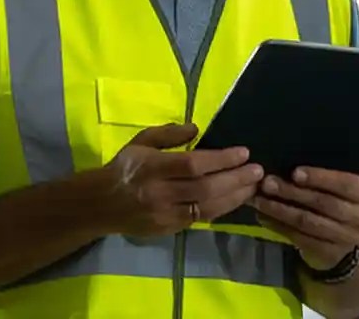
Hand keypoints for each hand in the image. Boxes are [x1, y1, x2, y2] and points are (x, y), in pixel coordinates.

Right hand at [99, 123, 263, 237]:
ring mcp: (164, 215)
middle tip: (258, 171)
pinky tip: (236, 199)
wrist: (100, 205)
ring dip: (235, 197)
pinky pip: (200, 219)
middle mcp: (159, 193)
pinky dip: (221, 209)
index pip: (193, 164)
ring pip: (207, 208)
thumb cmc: (125, 168)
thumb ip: (168, 134)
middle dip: (236, 179)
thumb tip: (197, 128)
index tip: (244, 152)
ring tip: (255, 186)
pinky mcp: (168, 229)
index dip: (221, 159)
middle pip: (205, 188)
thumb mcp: (141, 142)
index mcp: (152, 167)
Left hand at [252, 167, 358, 270]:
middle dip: (292, 192)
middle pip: (324, 203)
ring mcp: (348, 240)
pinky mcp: (329, 255)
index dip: (321, 178)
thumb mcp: (350, 188)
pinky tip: (263, 215)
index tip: (295, 172)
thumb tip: (293, 158)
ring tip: (258, 198)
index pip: (347, 184)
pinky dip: (278, 225)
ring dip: (280, 209)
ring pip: (307, 221)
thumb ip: (332, 176)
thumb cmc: (348, 203)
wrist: (355, 243)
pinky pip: (299, 238)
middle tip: (267, 182)